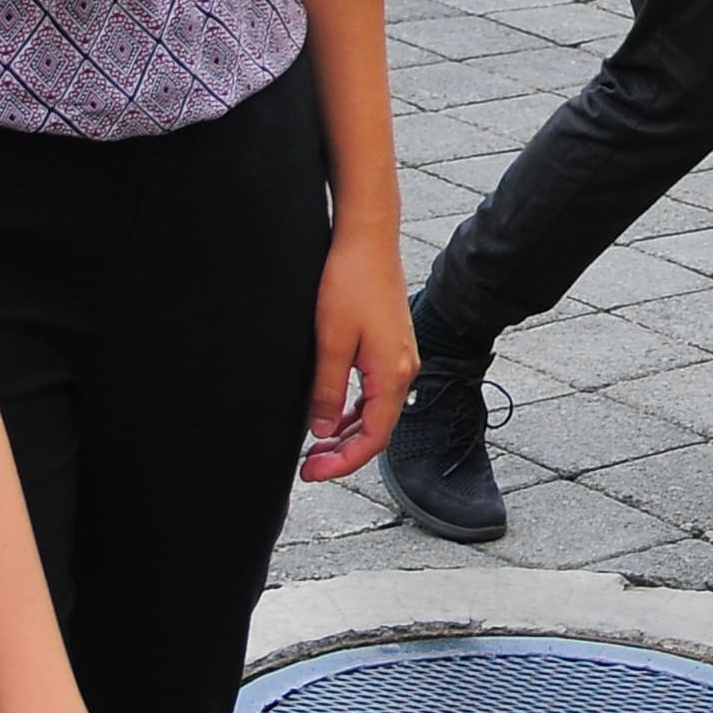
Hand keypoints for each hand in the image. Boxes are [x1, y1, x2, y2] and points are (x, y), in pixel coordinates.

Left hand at [298, 219, 416, 481]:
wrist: (367, 240)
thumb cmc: (350, 284)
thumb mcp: (330, 342)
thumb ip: (327, 392)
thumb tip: (322, 432)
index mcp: (393, 374)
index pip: (373, 438)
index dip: (343, 463)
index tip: (311, 473)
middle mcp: (404, 370)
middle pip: (378, 430)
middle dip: (343, 453)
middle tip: (308, 467)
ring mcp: (400, 358)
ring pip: (376, 412)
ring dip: (348, 434)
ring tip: (316, 447)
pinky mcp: (391, 346)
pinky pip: (376, 393)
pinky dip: (354, 411)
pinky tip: (333, 415)